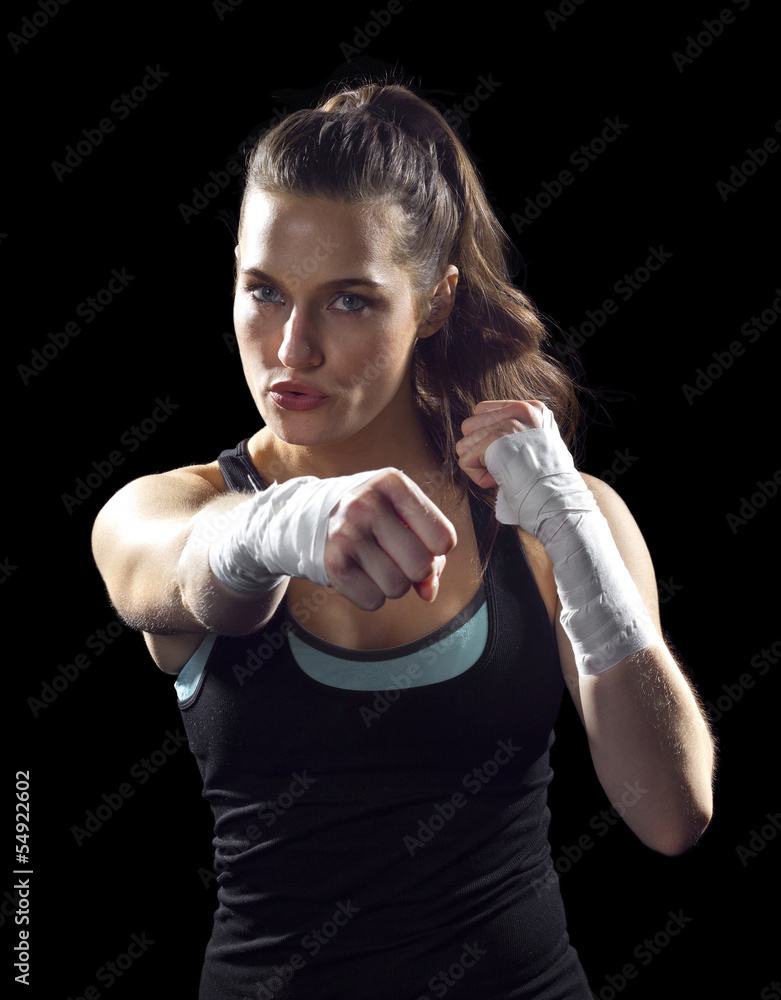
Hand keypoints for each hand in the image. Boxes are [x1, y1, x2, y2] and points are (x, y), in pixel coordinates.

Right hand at [323, 469, 456, 610]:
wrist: (308, 516)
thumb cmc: (369, 516)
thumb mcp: (400, 513)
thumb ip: (429, 549)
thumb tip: (429, 592)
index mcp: (391, 483)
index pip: (443, 538)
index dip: (438, 550)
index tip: (421, 542)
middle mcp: (367, 505)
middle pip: (421, 566)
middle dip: (417, 572)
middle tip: (399, 558)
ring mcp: (346, 534)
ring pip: (397, 587)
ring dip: (393, 584)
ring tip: (377, 563)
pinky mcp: (331, 563)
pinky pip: (372, 600)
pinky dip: (371, 595)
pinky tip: (360, 574)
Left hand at [456, 400, 544, 488]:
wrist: (558, 495)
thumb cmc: (547, 479)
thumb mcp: (536, 443)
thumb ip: (513, 433)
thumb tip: (478, 437)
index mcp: (530, 409)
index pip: (483, 410)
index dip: (484, 436)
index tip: (502, 455)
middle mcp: (519, 411)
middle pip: (469, 425)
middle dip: (478, 450)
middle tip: (500, 467)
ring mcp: (507, 424)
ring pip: (464, 444)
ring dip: (477, 465)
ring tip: (501, 473)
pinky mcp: (495, 440)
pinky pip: (465, 460)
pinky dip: (477, 477)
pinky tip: (497, 481)